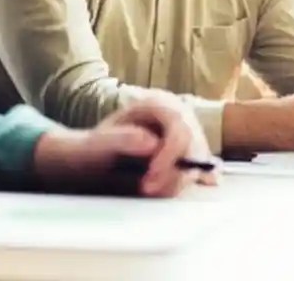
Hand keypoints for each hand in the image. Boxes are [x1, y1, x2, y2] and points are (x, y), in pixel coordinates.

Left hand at [33, 93, 212, 196]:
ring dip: (174, 181)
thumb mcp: (100, 142)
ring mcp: (187, 135)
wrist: (96, 158)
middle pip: (195, 147)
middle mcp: (180, 116)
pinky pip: (197, 171)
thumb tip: (152, 143)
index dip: (169, 157)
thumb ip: (122, 139)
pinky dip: (184, 182)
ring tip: (146, 188)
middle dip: (172, 174)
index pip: (179, 130)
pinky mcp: (189, 154)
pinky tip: (172, 188)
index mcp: (160, 104)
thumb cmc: (96, 147)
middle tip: (146, 190)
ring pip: (198, 162)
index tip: (149, 181)